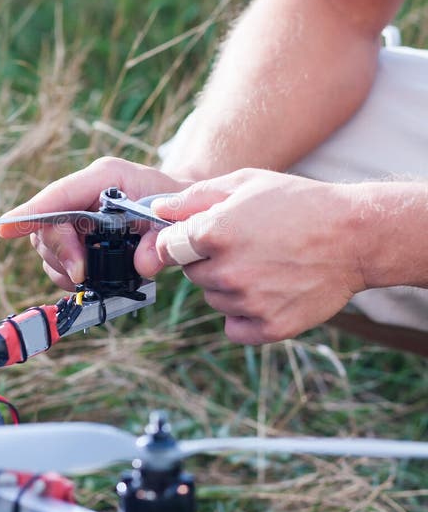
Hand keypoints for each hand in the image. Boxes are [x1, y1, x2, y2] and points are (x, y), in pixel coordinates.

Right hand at [0, 156, 189, 289]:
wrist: (181, 205)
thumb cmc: (176, 204)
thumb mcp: (174, 217)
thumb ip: (158, 239)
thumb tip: (140, 266)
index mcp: (105, 176)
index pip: (60, 193)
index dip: (31, 211)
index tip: (5, 229)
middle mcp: (84, 191)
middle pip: (48, 222)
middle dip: (59, 252)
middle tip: (81, 274)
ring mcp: (77, 212)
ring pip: (47, 243)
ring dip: (62, 266)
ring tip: (89, 277)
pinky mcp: (77, 233)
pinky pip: (57, 257)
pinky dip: (67, 273)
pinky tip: (87, 278)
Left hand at [150, 169, 366, 343]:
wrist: (355, 237)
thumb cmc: (299, 204)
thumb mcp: (245, 183)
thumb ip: (193, 198)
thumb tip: (156, 210)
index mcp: (215, 232)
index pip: (166, 248)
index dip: (175, 242)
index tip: (187, 240)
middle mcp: (227, 271)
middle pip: (191, 273)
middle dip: (208, 259)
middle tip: (246, 244)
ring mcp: (248, 302)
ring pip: (214, 297)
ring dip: (228, 284)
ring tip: (265, 263)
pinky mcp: (268, 327)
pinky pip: (233, 326)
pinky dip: (244, 313)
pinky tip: (267, 290)